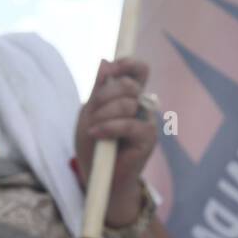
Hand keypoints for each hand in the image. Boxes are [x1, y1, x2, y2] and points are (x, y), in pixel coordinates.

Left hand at [73, 57, 157, 226]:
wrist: (98, 176)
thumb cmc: (93, 145)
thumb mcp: (89, 113)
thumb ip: (98, 89)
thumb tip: (105, 61)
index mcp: (128, 97)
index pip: (138, 71)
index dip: (128, 64)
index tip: (111, 69)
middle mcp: (140, 107)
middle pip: (129, 84)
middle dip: (104, 95)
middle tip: (92, 112)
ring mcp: (146, 122)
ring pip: (127, 103)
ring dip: (103, 115)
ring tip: (93, 130)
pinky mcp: (148, 139)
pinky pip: (130, 124)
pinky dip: (109, 128)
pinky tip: (96, 134)